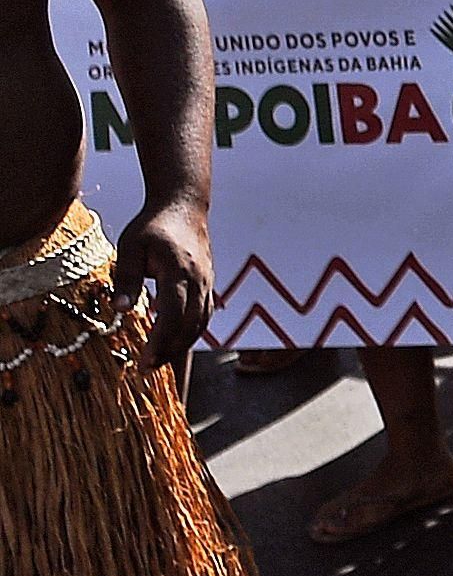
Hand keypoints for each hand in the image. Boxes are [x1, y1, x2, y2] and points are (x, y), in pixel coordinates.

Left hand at [113, 196, 210, 369]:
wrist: (184, 207)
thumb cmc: (152, 227)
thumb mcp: (130, 248)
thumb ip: (126, 279)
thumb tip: (120, 311)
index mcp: (178, 271)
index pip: (172, 316)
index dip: (159, 342)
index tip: (143, 361)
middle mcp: (199, 280)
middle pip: (190, 326)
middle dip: (169, 351)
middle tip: (147, 368)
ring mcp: (208, 283)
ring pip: (200, 324)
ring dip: (181, 345)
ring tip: (159, 360)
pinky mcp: (208, 285)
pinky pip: (204, 315)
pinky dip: (190, 333)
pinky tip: (175, 342)